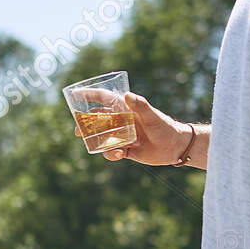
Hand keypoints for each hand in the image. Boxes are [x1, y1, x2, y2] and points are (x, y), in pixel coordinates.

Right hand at [75, 89, 191, 165]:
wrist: (175, 147)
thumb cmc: (165, 127)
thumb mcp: (153, 116)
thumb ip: (140, 106)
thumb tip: (127, 95)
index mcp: (125, 109)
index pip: (103, 98)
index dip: (88, 95)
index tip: (74, 94)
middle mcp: (121, 121)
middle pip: (97, 120)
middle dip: (85, 125)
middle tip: (77, 132)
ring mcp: (122, 135)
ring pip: (102, 138)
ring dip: (96, 143)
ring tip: (96, 147)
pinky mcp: (125, 149)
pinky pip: (111, 152)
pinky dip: (111, 154)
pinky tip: (120, 154)